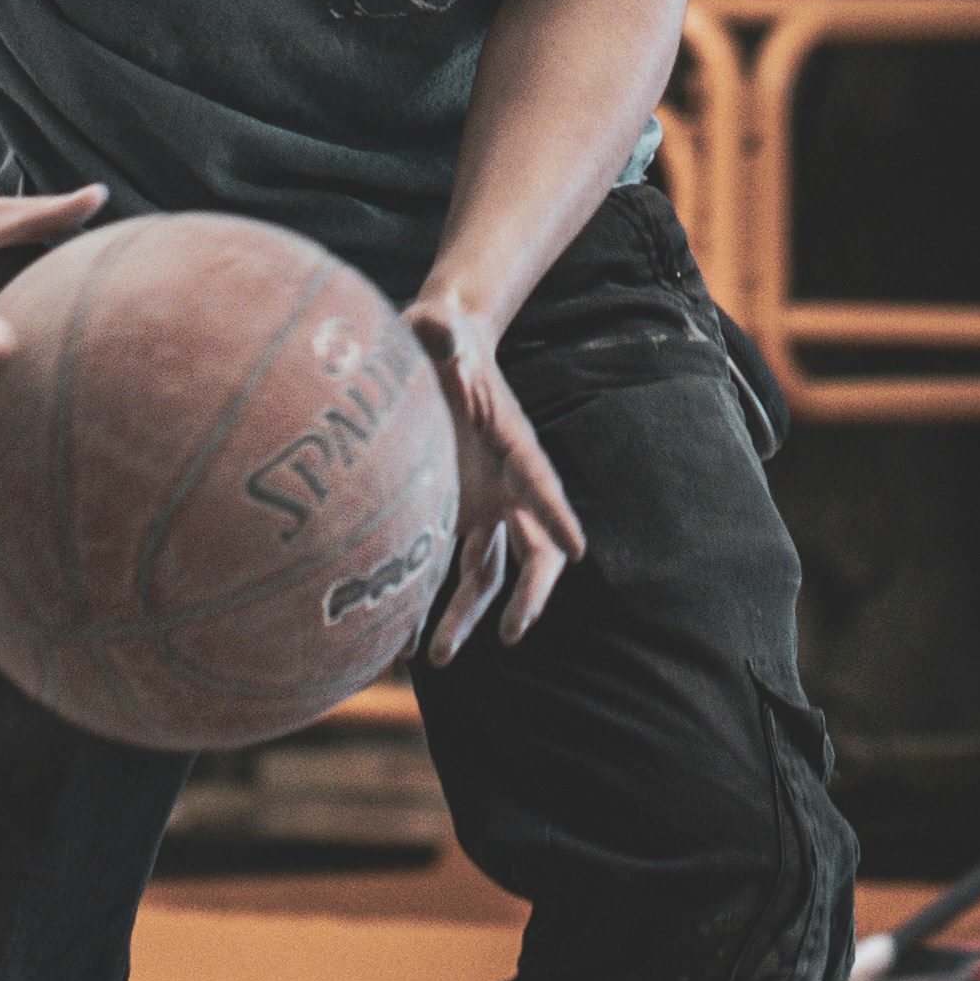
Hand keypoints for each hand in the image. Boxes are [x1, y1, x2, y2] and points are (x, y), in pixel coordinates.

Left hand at [407, 292, 584, 663]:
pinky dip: (430, 608)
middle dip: (526, 596)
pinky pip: (448, 572)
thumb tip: (439, 324)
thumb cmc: (442, 341)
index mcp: (515, 445)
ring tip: (437, 655)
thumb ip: (440, 332)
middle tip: (508, 633)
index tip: (576, 548)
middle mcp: (507, 487)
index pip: (541, 482)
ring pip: (486, 575)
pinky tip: (403, 644)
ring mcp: (481, 508)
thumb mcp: (437, 330)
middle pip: (530, 551)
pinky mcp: (452, 519)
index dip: (557, 513)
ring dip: (466, 617)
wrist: (437, 357)